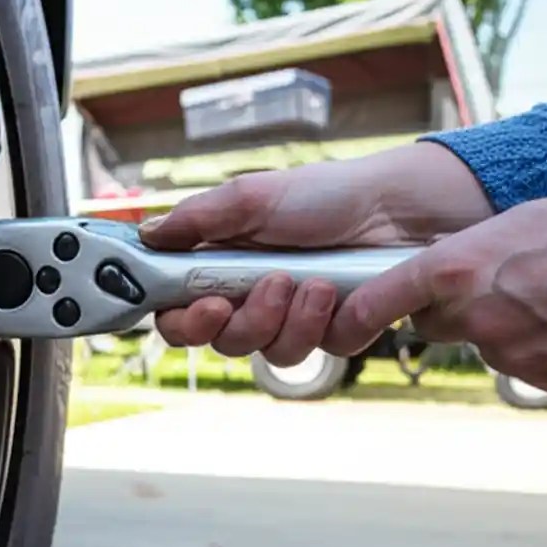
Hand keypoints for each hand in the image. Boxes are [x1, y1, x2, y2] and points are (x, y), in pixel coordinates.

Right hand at [140, 142, 492, 365]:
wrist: (401, 206)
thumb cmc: (328, 193)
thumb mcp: (254, 196)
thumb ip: (197, 219)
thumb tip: (145, 234)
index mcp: (222, 265)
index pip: (180, 312)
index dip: (182, 323)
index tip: (201, 309)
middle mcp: (252, 296)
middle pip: (220, 342)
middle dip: (240, 323)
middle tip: (267, 287)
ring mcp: (294, 318)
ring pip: (267, 353)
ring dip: (285, 321)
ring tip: (310, 283)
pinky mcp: (334, 331)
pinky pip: (317, 353)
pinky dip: (324, 323)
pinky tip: (337, 291)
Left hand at [325, 191, 546, 396]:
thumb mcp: (529, 221)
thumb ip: (478, 248)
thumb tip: (454, 263)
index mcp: (461, 267)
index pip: (380, 299)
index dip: (359, 311)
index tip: (343, 318)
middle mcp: (474, 316)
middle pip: (434, 321)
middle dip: (452, 306)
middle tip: (501, 280)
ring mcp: (508, 353)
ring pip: (483, 340)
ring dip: (505, 323)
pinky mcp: (541, 379)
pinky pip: (523, 360)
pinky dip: (540, 344)